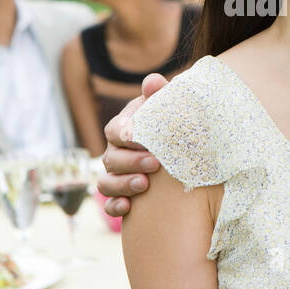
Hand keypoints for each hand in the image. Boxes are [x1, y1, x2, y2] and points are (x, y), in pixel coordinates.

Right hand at [98, 73, 168, 217]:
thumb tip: (153, 81)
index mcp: (125, 129)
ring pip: (106, 182)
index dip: (124, 134)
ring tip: (144, 185)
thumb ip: (161, 94)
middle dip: (131, 161)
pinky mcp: (121, 197)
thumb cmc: (173, 128)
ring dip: (123, 184)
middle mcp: (116, 153)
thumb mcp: (169, 110)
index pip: (114, 130)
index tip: (140, 137)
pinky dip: (115, 206)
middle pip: (110, 158)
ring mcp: (116, 176)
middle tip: (155, 163)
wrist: (183, 155)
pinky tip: (128, 207)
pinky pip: (109, 204)